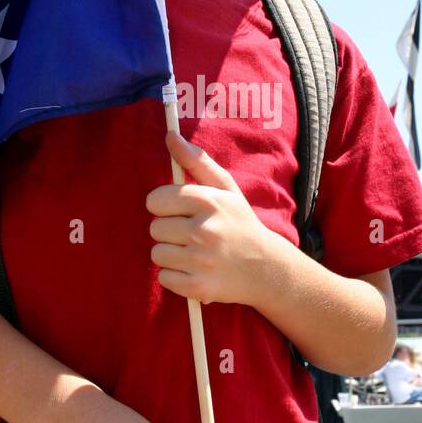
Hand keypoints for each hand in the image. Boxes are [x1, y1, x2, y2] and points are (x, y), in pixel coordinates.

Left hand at [145, 128, 273, 306]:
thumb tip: (169, 135)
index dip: (165, 206)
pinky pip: (164, 277)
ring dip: (171, 254)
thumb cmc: (240, 223)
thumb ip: (196, 161)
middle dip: (169, 230)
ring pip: (157, 253)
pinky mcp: (197, 287)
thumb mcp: (225, 188)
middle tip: (192, 234)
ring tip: (194, 252)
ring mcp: (200, 261)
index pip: (156, 200)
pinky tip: (195, 269)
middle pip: (154, 228)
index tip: (180, 211)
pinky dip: (175, 276)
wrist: (266, 269)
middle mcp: (203, 231)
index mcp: (208, 202)